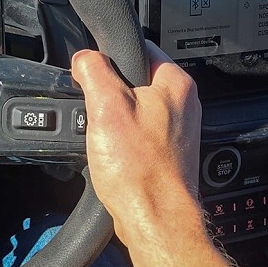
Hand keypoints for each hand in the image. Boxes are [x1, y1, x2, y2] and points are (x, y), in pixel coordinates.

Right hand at [73, 43, 246, 266]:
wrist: (155, 220)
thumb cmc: (140, 170)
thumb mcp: (105, 106)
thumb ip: (93, 70)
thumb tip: (84, 57)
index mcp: (176, 82)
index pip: (139, 46)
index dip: (108, 56)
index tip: (91, 73)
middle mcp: (183, 103)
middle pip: (133, 80)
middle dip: (108, 93)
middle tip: (96, 112)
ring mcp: (177, 130)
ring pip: (133, 109)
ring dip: (114, 120)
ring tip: (106, 138)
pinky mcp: (168, 153)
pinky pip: (137, 135)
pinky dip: (122, 142)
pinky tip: (115, 156)